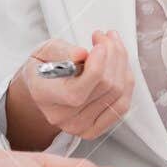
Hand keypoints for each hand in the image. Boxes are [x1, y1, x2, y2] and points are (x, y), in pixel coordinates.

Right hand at [11, 31, 134, 141]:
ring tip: (112, 45)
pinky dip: (126, 81)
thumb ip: (61, 50)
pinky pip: (122, 105)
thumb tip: (82, 54)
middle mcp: (61, 116)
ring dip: (121, 64)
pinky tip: (119, 66)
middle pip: (103, 87)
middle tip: (106, 37)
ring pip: (117, 93)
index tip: (100, 45)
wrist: (41, 89)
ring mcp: (79, 127)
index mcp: (44, 96)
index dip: (96, 66)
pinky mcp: (94, 129)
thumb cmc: (42, 67)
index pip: (77, 91)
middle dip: (112, 55)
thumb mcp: (44, 50)